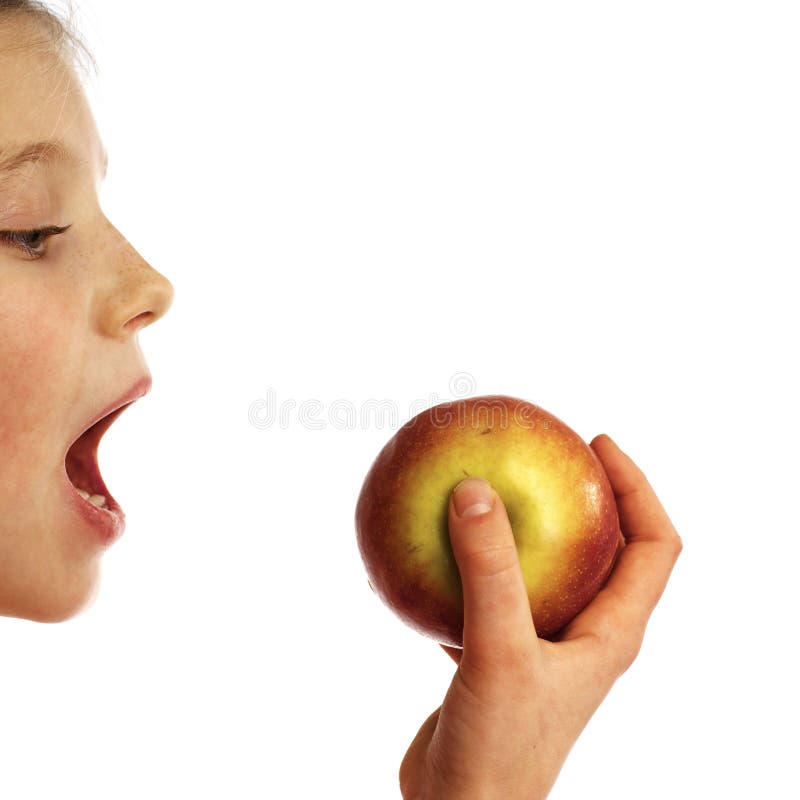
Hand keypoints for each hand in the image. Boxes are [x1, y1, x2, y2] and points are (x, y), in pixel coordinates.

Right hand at [399, 434, 682, 799]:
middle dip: (586, 497)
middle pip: (608, 549)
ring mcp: (542, 646)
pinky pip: (493, 593)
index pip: (655, 545)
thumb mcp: (497, 649)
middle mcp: (585, 636)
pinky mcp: (500, 656)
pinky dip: (473, 565)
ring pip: (546, 571)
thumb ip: (489, 569)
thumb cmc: (499, 748)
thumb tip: (475, 489)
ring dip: (526, 531)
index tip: (597, 444)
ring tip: (491, 492)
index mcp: (611, 633)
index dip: (637, 487)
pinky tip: (435, 551)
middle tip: (546, 455)